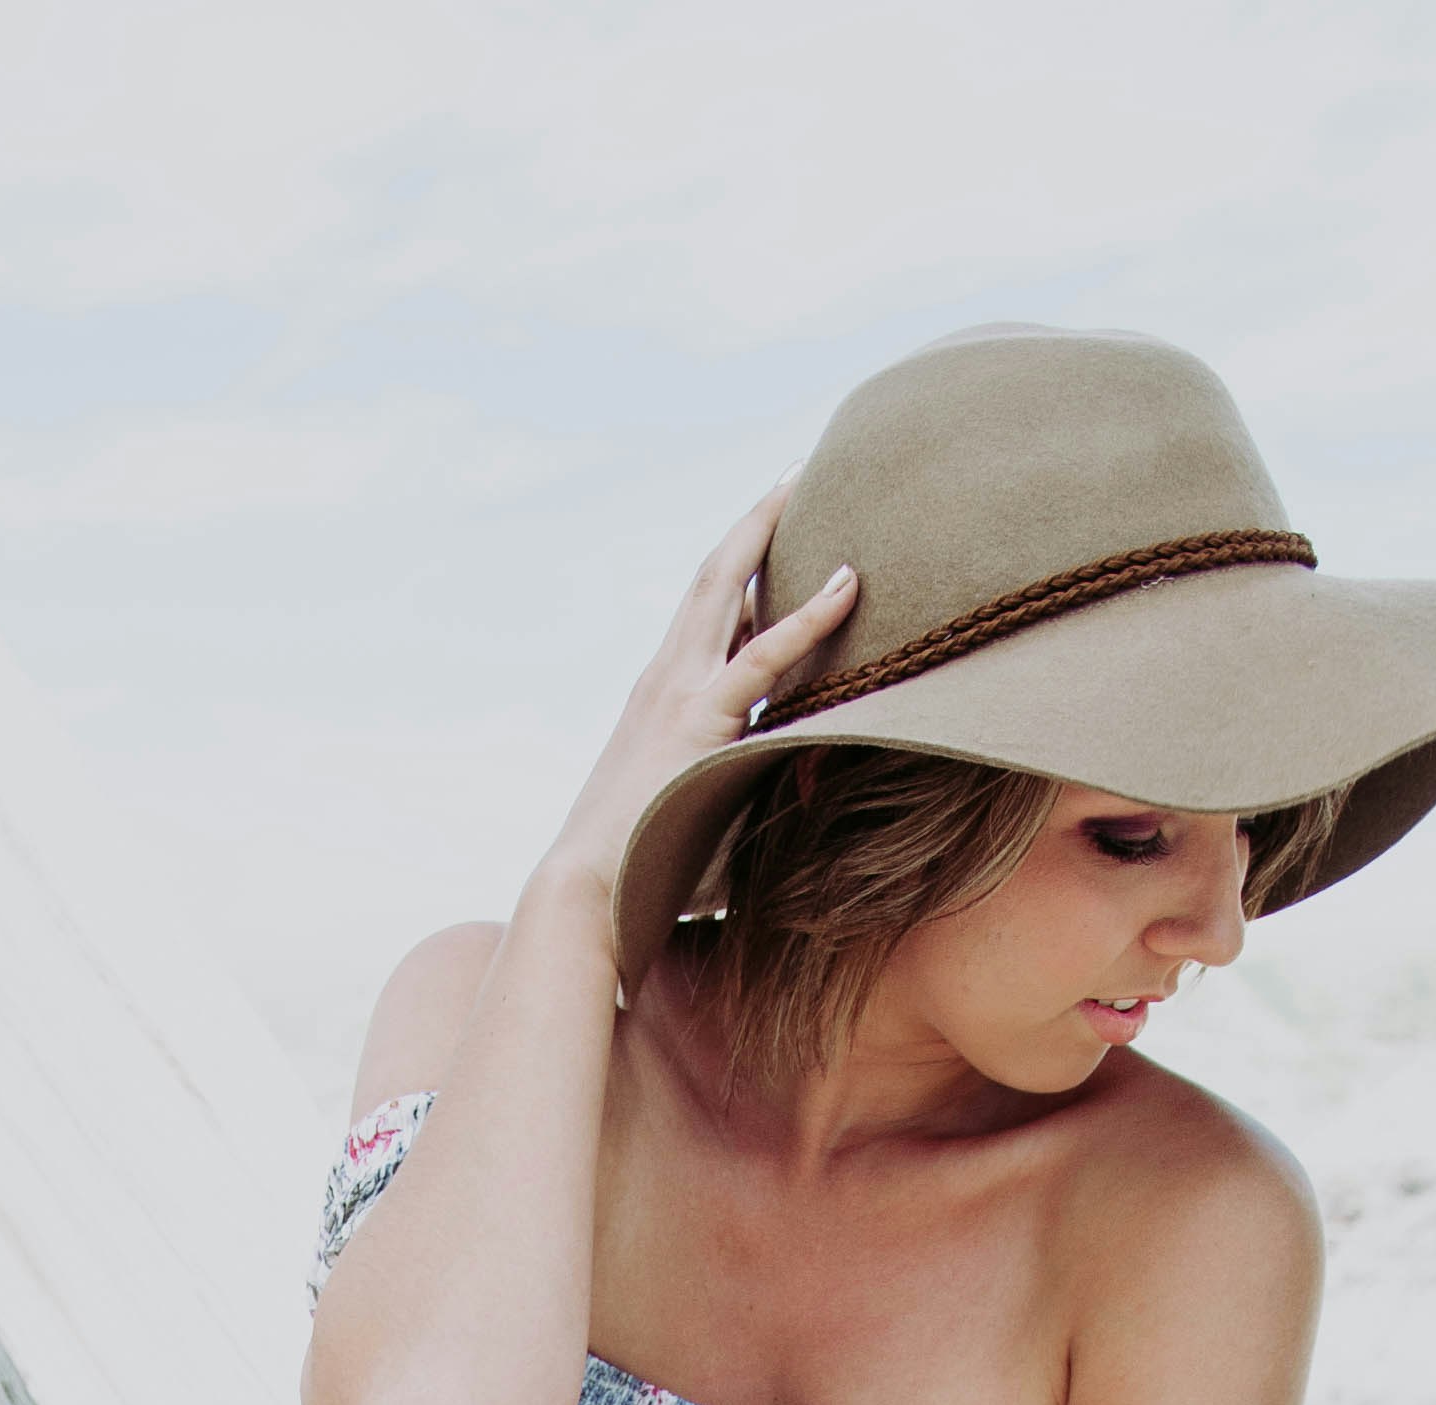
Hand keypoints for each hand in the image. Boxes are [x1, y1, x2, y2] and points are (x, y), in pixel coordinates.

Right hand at [541, 482, 859, 907]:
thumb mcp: (708, 824)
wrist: (588, 896)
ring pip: (724, 589)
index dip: (740, 575)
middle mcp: (666, 680)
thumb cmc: (643, 879)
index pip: (706, 619)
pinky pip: (763, 657)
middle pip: (711, 579)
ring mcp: (678, 693)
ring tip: (805, 482)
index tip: (771, 541)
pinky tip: (847, 584)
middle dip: (752, 525)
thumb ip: (755, 799)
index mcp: (661, 699)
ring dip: (766, 532)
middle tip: (793, 478)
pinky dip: (808, 618)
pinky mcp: (700, 721)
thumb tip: (812, 800)